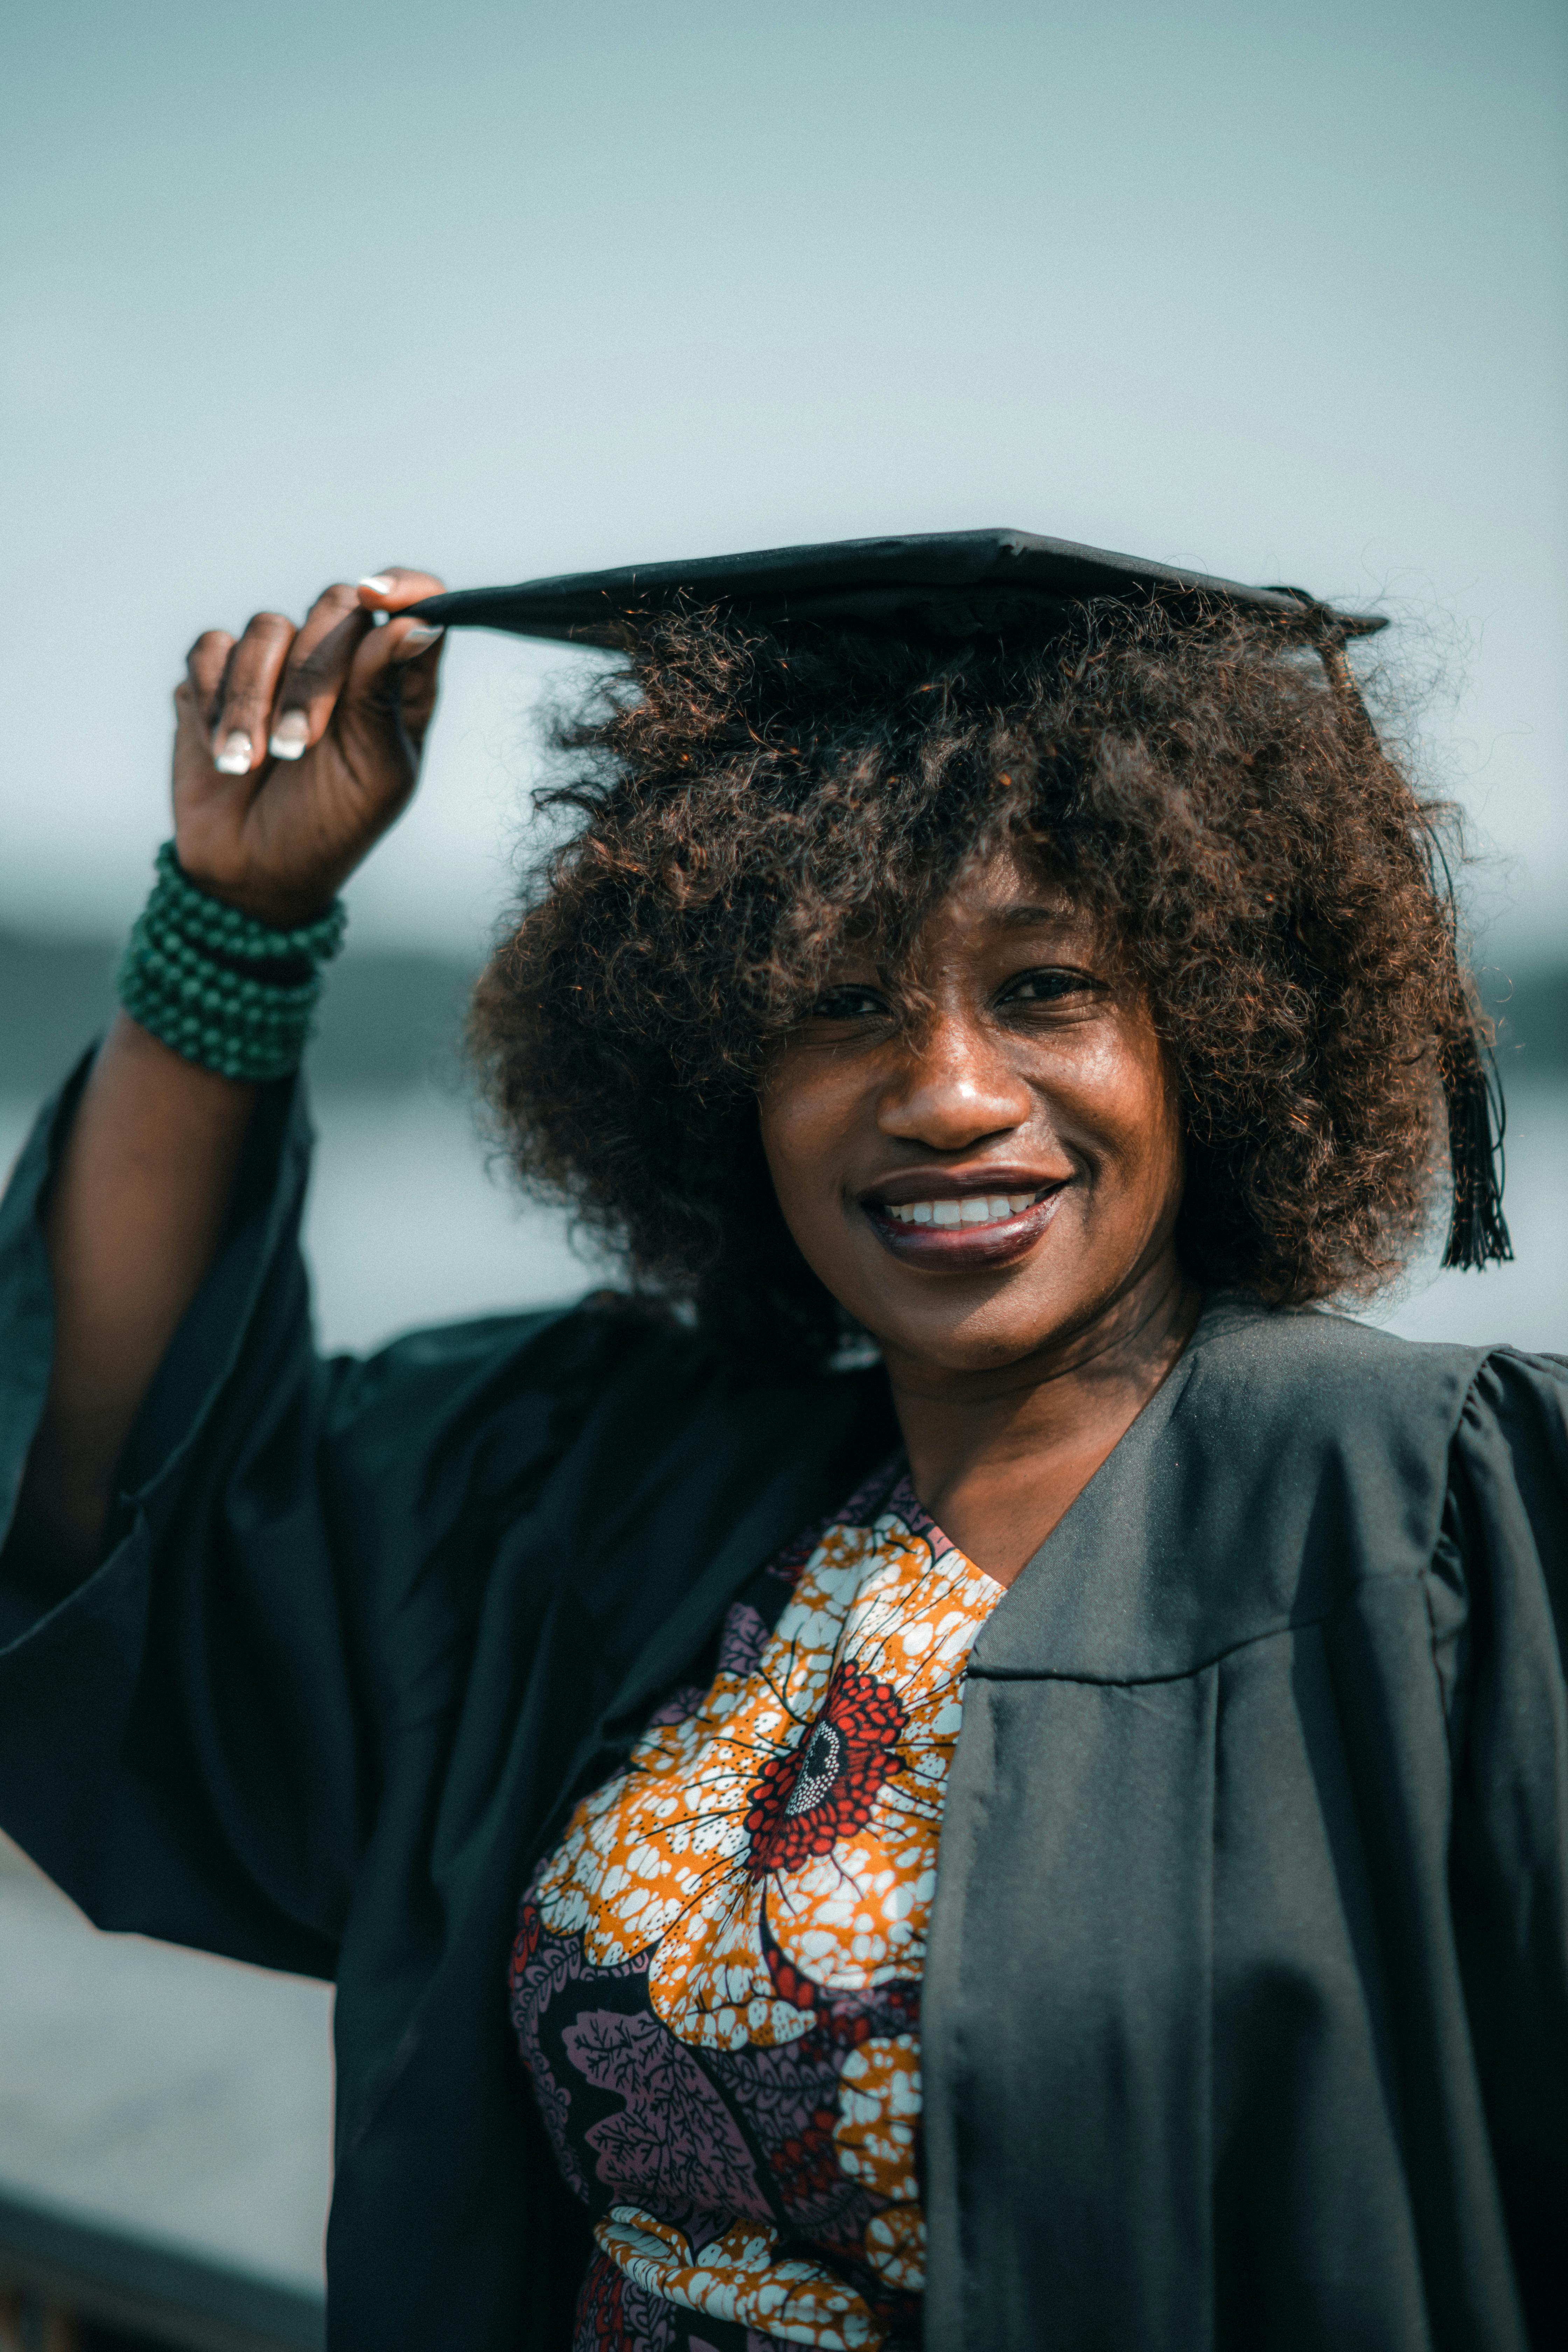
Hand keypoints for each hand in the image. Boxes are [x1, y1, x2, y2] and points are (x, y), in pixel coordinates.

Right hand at [171, 567, 446, 927]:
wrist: (254, 871)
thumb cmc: (332, 827)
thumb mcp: (376, 776)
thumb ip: (387, 696)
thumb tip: (415, 622)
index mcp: (395, 682)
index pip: (416, 603)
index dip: (404, 586)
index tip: (377, 597)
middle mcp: (339, 660)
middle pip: (335, 607)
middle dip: (312, 676)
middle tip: (297, 747)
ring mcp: (276, 664)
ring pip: (265, 628)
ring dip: (252, 700)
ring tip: (248, 763)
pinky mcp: (216, 676)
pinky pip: (209, 650)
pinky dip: (213, 700)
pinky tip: (221, 749)